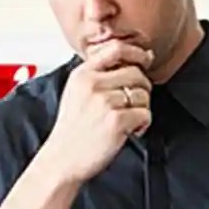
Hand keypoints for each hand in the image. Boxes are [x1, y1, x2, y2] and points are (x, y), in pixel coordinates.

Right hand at [38, 40, 153, 183]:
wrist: (62, 160)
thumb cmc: (72, 130)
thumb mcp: (76, 92)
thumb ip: (98, 73)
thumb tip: (136, 59)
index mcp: (82, 74)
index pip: (116, 49)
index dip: (136, 52)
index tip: (146, 58)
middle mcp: (93, 84)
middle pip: (136, 72)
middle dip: (142, 88)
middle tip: (133, 104)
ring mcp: (104, 102)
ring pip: (143, 94)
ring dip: (141, 109)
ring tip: (127, 120)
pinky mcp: (116, 121)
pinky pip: (145, 114)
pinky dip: (142, 124)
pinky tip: (129, 130)